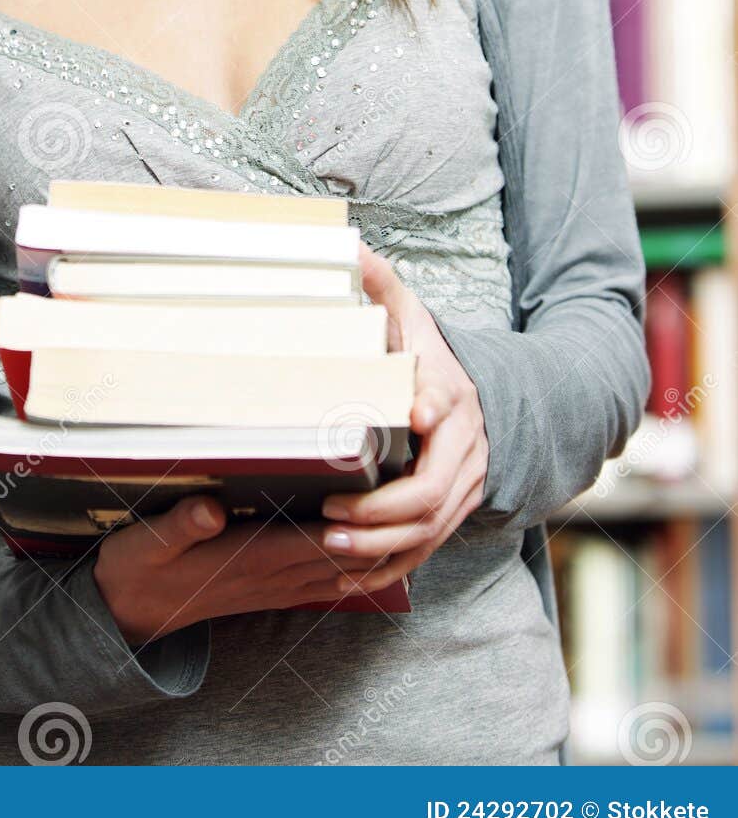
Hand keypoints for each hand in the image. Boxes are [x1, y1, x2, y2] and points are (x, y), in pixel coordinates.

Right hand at [93, 494, 383, 649]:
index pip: (308, 540)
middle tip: (415, 503)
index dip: (346, 525)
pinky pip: (320, 583)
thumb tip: (211, 508)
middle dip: (375, 536)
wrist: (126, 614)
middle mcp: (267, 576)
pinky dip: (351, 571)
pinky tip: (371, 558)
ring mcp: (269, 588)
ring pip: (335, 572)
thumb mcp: (147, 542)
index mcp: (244, 557)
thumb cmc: (136, 568)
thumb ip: (181, 524)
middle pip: (335, 556)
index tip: (379, 497)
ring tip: (410, 527)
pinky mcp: (266, 591)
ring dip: (371, 554)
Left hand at [318, 242, 488, 594]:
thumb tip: (346, 243)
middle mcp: (464, 446)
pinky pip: (426, 550)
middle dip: (384, 508)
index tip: (415, 414)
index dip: (433, 409)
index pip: (447, 403)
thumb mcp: (408, 315)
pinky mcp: (452, 514)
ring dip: (380, 544)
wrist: (487, 402)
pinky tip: (349, 574)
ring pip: (430, 528)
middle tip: (333, 514)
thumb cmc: (429, 356)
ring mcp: (463, 485)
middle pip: (435, 489)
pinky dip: (390, 566)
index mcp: (452, 393)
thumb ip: (378, 284)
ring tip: (331, 546)